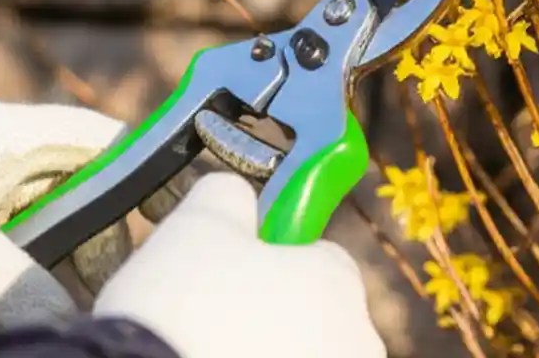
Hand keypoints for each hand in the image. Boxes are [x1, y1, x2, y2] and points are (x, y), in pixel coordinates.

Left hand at [0, 93, 130, 328]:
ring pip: (35, 231)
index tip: (178, 210)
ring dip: (49, 271)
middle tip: (110, 291)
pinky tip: (3, 314)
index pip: (96, 138)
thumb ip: (12, 279)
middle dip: (98, 242)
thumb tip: (69, 323)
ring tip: (59, 312)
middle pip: (74, 194)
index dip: (143, 169)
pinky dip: (6, 284)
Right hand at [93, 172, 385, 357]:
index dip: (273, 257)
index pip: (320, 255)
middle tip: (206, 318)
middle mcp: (356, 342)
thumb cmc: (182, 308)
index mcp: (337, 281)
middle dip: (268, 314)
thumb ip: (225, 197)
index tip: (231, 268)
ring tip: (200, 352)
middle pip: (313, 315)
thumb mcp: (193, 227)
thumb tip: (234, 196)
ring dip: (262, 351)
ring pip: (298, 353)